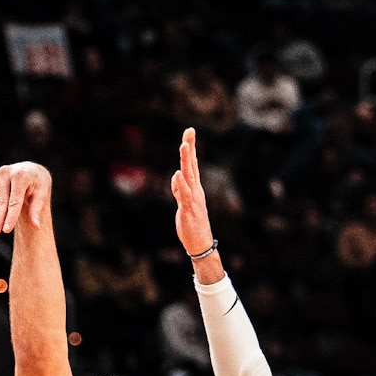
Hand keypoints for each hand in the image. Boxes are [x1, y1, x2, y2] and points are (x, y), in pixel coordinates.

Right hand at [0, 161, 50, 233]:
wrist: (31, 170)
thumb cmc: (37, 183)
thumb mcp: (42, 193)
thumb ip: (37, 209)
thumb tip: (36, 227)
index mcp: (20, 176)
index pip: (14, 201)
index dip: (10, 216)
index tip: (6, 230)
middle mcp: (5, 173)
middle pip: (0, 201)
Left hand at [172, 129, 216, 270]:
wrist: (201, 244)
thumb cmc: (192, 225)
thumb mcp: (182, 205)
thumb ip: (179, 191)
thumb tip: (175, 178)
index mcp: (194, 189)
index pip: (192, 165)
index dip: (190, 149)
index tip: (189, 133)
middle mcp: (195, 191)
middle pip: (191, 165)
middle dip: (190, 147)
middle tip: (190, 131)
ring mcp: (192, 199)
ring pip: (188, 177)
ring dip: (186, 161)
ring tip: (184, 145)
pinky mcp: (188, 210)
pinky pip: (184, 195)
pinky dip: (180, 185)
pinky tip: (178, 174)